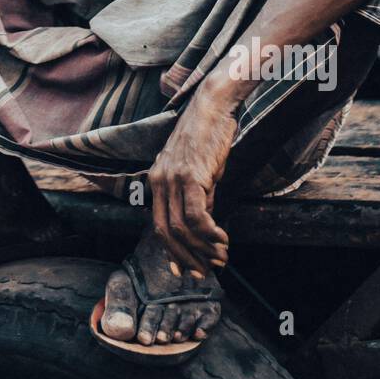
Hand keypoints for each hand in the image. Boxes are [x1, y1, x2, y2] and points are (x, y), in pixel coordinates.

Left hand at [148, 76, 236, 271]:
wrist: (212, 107)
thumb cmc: (208, 136)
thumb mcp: (199, 171)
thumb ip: (198, 197)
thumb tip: (204, 227)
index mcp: (157, 180)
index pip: (158, 225)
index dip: (171, 252)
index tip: (184, 271)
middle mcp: (159, 181)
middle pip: (165, 232)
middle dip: (186, 257)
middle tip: (206, 271)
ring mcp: (172, 178)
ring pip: (181, 228)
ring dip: (202, 249)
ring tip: (221, 257)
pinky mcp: (190, 175)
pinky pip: (196, 216)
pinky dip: (209, 233)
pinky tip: (222, 239)